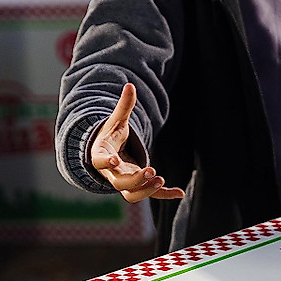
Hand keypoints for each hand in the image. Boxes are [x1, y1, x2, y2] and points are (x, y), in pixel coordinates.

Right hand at [90, 83, 184, 203]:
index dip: (106, 162)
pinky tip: (180, 192)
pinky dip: (164, 195)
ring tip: (161, 180)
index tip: (115, 160)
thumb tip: (130, 85)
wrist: (108, 156)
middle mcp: (111, 173)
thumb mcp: (116, 122)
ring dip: (146, 190)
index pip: (100, 161)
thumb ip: (124, 106)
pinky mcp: (137, 187)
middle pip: (118, 183)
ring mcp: (124, 182)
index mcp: (102, 155)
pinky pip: (149, 195)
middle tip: (151, 170)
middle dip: (134, 179)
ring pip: (131, 195)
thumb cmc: (111, 138)